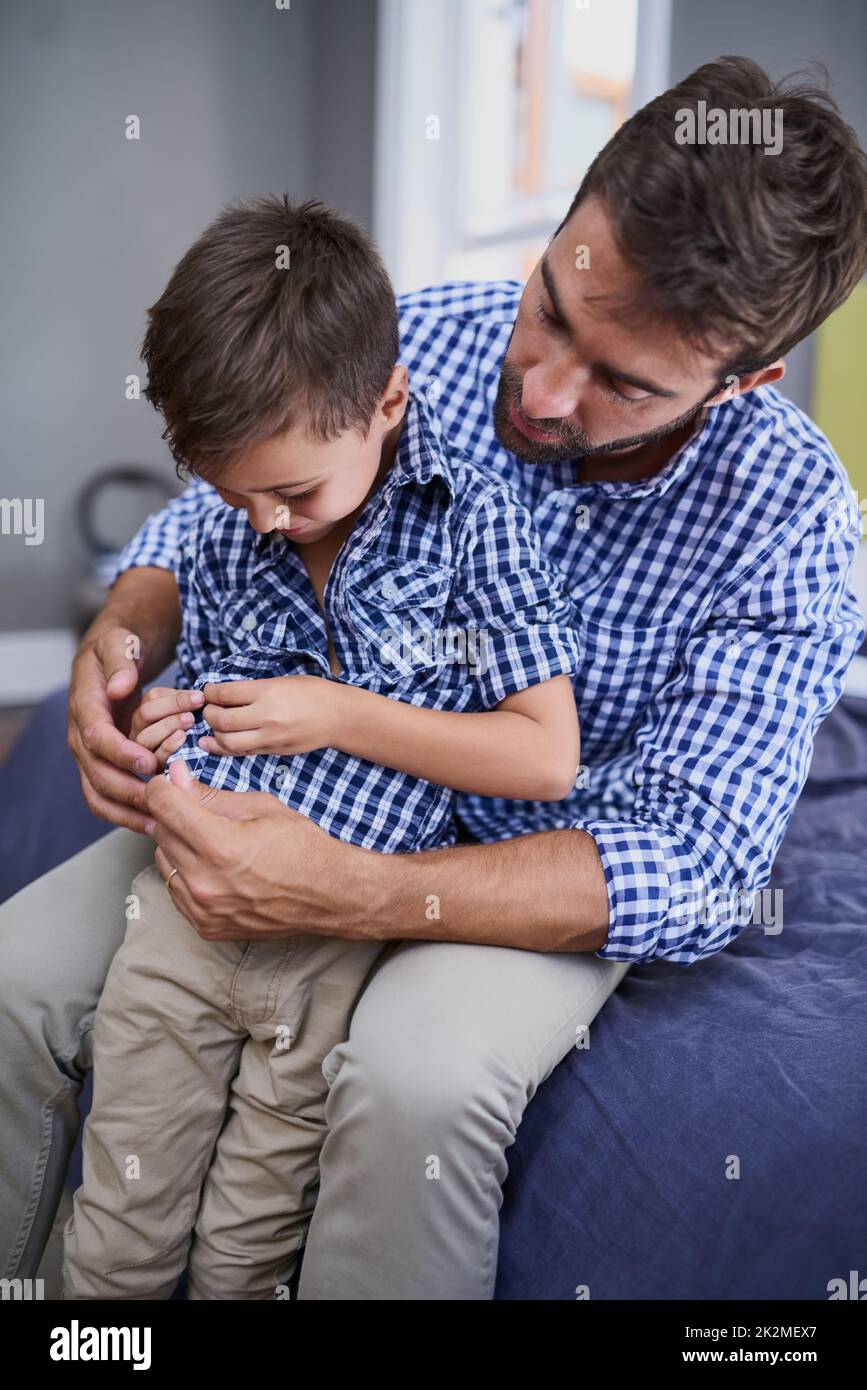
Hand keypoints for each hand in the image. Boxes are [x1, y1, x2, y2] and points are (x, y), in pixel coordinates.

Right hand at [67, 629, 191, 831]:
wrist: (111, 657)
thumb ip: (121, 661)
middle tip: (158, 804)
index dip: (121, 753)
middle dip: (127, 792)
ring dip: (126, 813)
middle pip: (96, 773)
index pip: (97, 736)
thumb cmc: (118, 647)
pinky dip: (127, 814)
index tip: (148, 764)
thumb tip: (120, 687)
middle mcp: (81, 735)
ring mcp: (90, 754)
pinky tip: (154, 823)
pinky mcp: (102, 765)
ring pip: (98, 794)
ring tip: (157, 826)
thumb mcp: (120, 641)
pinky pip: (108, 797)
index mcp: (85, 706)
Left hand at [144, 760, 381, 940]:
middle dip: (173, 815)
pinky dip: (186, 875)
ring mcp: (203, 908)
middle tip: (197, 810)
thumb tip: (175, 776)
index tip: (168, 784)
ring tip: (209, 842)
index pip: (163, 805)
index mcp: (219, 845)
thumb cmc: (300, 846)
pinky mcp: (205, 926)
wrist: (327, 894)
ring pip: (163, 862)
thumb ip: (209, 795)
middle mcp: (205, 881)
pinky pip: (175, 890)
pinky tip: (212, 867)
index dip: (162, 787)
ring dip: (177, 846)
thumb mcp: (259, 807)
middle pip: (160, 833)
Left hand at [196, 675, 341, 756]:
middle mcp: (266, 716)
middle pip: (221, 720)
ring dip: (214, 734)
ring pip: (227, 742)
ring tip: (216, 725)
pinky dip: (225, 748)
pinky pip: (241, 752)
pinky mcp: (273, 750)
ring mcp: (270, 737)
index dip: (209, 692)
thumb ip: (252, 689)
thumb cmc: (311, 692)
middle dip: (208, 714)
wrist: (338, 716)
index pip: (224, 694)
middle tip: (209, 709)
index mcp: (267, 691)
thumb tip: (223, 693)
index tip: (209, 692)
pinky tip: (215, 743)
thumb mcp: (281, 681)